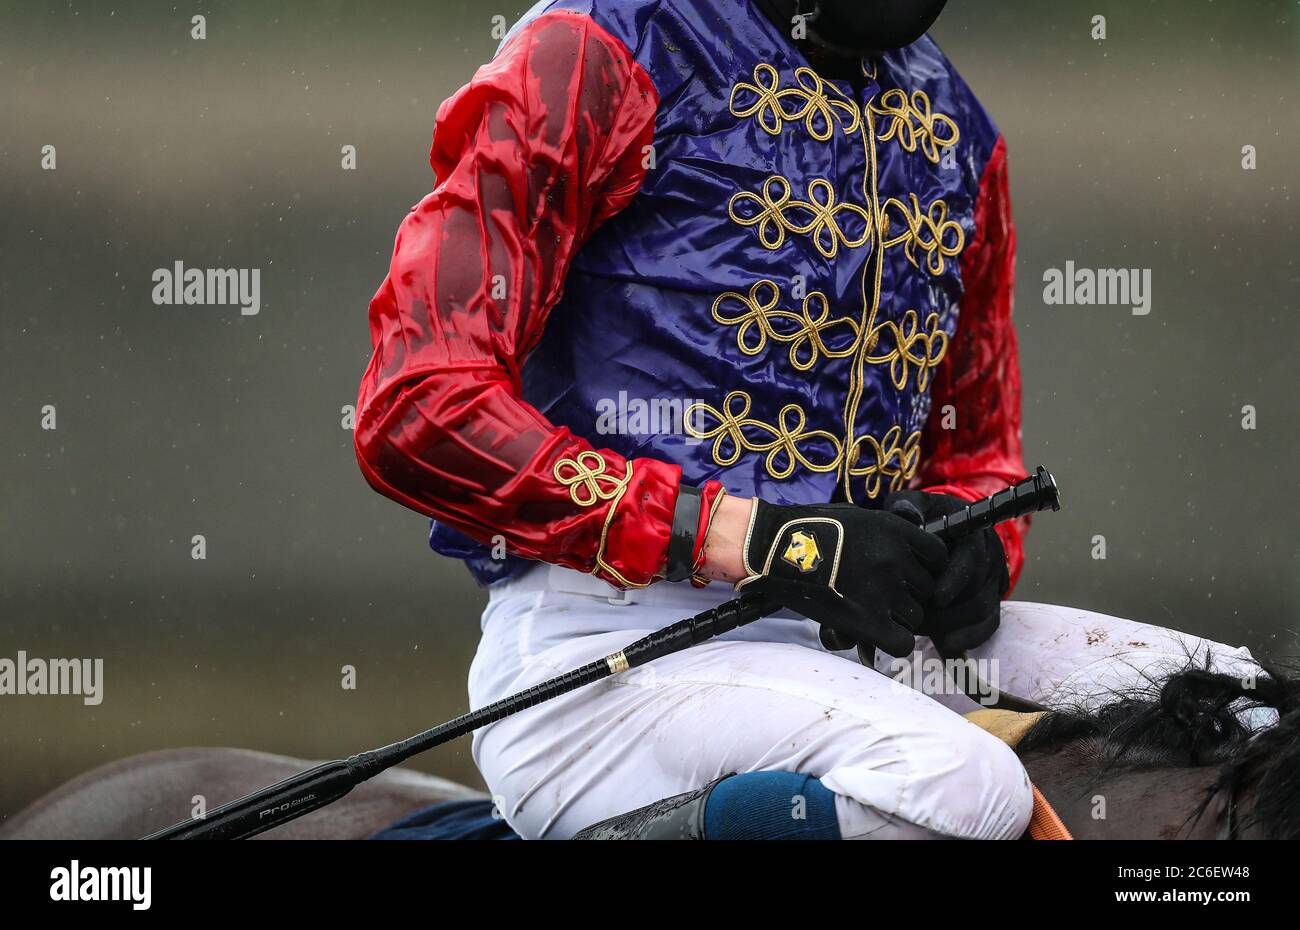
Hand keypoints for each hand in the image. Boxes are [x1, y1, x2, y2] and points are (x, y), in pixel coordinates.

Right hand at [735, 500, 947, 656]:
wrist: (773, 546)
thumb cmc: (807, 529)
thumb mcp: (856, 518)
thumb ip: (886, 534)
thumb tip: (905, 552)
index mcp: (895, 531)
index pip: (937, 556)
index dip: (926, 568)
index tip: (910, 574)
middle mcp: (896, 559)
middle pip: (926, 589)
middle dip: (909, 594)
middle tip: (882, 597)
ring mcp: (883, 590)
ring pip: (915, 616)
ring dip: (898, 619)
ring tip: (871, 614)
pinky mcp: (867, 620)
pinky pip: (902, 643)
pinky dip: (892, 642)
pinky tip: (875, 635)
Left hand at [882, 490, 1008, 654]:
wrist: (940, 527)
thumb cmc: (921, 516)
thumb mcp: (912, 505)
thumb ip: (907, 508)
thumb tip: (907, 515)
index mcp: (973, 532)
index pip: (972, 558)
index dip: (955, 580)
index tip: (936, 598)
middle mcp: (989, 556)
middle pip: (978, 589)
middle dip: (947, 610)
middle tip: (916, 621)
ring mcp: (993, 580)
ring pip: (984, 610)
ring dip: (953, 625)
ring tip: (920, 631)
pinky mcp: (991, 600)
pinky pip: (990, 624)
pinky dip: (970, 637)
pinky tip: (946, 645)